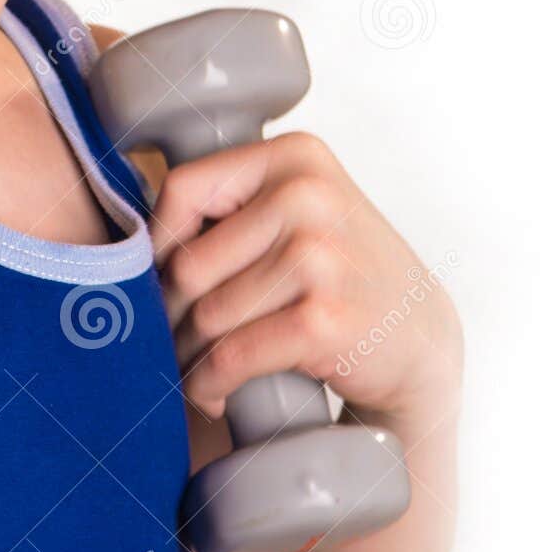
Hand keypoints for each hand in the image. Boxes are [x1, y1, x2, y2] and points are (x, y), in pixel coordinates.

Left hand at [152, 131, 462, 426]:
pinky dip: (209, 384)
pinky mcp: (325, 320)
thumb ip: (235, 206)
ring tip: (190, 372)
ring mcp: (319, 257)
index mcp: (294, 156)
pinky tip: (212, 396)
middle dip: (169, 314)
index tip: (154, 281)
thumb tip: (130, 243)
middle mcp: (307, 195)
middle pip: (189, 261)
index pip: (184, 189)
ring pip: (206, 314)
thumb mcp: (299, 212)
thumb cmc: (341, 275)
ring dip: (186, 357)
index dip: (156, 243)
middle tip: (169, 344)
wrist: (420, 339)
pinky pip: (232, 355)